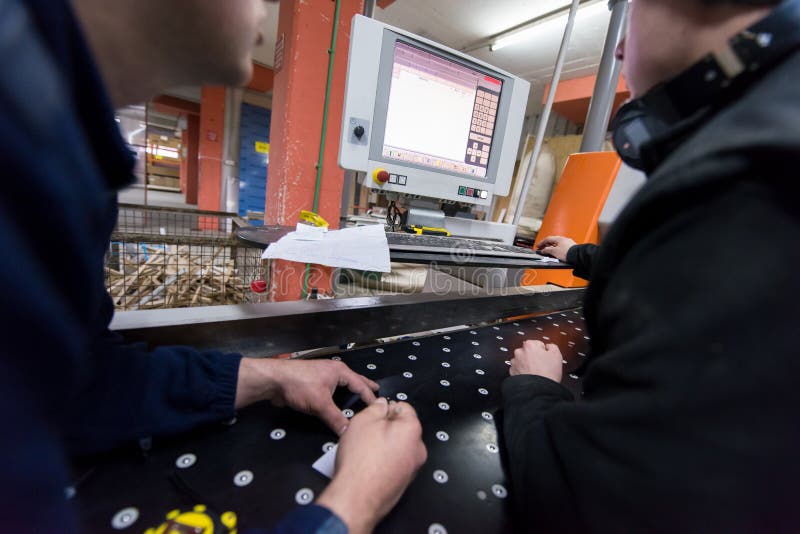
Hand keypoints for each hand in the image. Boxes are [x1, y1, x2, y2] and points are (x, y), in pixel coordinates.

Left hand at [235, 358, 378, 434]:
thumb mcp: (320, 404)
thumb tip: (348, 432)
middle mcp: (334, 371)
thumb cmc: (300, 386)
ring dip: (351, 390)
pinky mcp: (314, 383)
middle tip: (377, 390)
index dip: (370, 397)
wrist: (274, 380)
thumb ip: (335, 418)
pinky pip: (332, 390)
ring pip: (342, 385)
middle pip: (354, 380)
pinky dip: (339, 395)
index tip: (380, 407)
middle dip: (365, 386)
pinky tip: (339, 401)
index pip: (361, 385)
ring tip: (360, 396)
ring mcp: (323, 376)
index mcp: (340, 372)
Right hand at [317, 398, 426, 533]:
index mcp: (412, 430)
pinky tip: (367, 464)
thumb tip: (381, 405)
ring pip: (398, 448)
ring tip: (364, 449)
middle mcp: (417, 450)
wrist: (357, 498)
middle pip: (402, 429)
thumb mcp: (363, 421)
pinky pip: (394, 464)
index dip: (388, 407)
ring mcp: (412, 469)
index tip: (376, 412)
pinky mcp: (403, 483)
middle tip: (367, 431)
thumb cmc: (360, 461)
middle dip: (385, 428)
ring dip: (384, 445)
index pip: (405, 407)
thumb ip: (375, 408)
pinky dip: (383, 461)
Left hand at [510, 339, 563, 382]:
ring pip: (522, 360)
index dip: (543, 351)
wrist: (539, 389)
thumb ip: (552, 346)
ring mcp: (514, 362)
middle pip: (528, 351)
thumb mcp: (557, 355)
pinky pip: (518, 369)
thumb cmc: (547, 373)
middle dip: (534, 356)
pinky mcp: (512, 372)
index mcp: (529, 345)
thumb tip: (549, 346)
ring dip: (527, 364)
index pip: (538, 344)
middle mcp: (519, 352)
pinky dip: (523, 371)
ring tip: (536, 372)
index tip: (546, 357)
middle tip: (542, 365)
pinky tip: (531, 375)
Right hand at [536, 235, 576, 261]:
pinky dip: (557, 250)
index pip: (548, 239)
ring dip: (551, 248)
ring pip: (557, 245)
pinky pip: (561, 248)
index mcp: (559, 238)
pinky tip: (556, 255)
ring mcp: (568, 243)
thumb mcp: (554, 251)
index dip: (541, 243)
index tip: (538, 246)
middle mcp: (564, 239)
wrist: (577, 256)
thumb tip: (543, 250)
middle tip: (542, 250)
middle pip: (552, 241)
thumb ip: (547, 250)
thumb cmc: (567, 252)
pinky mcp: (571, 248)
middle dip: (546, 246)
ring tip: (549, 253)